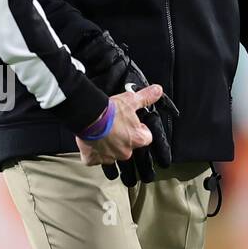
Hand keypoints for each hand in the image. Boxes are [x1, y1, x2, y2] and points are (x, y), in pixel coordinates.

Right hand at [78, 31, 176, 185]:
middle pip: (127, 152)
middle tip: (112, 132)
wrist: (88, 113)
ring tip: (100, 140)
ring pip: (110, 159)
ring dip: (106, 152)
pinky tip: (87, 145)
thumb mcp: (132, 98)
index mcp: (137, 138)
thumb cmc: (112, 107)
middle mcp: (126, 152)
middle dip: (120, 144)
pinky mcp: (92, 160)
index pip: (145, 141)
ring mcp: (109, 158)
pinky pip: (92, 161)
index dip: (139, 134)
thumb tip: (160, 88)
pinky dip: (90, 155)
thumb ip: (146, 96)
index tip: (132, 128)